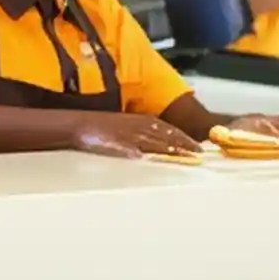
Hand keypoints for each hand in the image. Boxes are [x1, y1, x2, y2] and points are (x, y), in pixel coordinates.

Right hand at [71, 113, 200, 158]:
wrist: (79, 125)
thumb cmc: (98, 127)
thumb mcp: (123, 127)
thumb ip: (138, 135)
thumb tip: (150, 147)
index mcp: (140, 120)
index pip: (167, 128)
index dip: (183, 137)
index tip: (197, 146)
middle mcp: (138, 126)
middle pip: (167, 135)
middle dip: (184, 144)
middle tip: (200, 154)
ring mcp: (130, 135)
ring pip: (157, 141)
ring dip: (174, 148)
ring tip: (189, 157)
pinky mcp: (120, 144)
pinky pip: (139, 150)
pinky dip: (151, 153)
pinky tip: (162, 159)